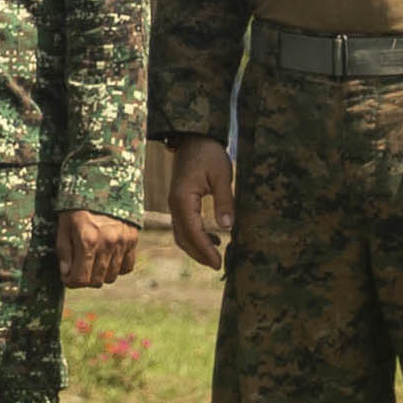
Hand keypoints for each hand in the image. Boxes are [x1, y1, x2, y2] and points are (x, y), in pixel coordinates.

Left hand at [57, 205, 140, 291]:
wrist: (102, 181)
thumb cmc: (78, 203)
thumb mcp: (64, 224)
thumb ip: (64, 251)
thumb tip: (66, 275)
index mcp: (87, 240)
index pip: (81, 279)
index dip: (70, 281)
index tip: (67, 276)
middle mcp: (107, 243)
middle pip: (96, 281)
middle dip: (84, 278)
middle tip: (78, 267)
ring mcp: (122, 242)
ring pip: (112, 277)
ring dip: (100, 273)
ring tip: (93, 260)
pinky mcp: (133, 239)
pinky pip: (127, 267)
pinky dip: (117, 267)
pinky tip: (107, 257)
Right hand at [162, 139, 236, 268]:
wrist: (193, 137)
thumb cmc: (209, 153)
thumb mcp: (222, 175)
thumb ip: (224, 201)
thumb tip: (228, 228)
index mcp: (183, 198)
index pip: (193, 232)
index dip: (205, 250)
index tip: (218, 263)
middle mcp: (174, 204)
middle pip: (183, 237)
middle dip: (199, 253)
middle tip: (217, 265)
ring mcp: (174, 203)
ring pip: (180, 233)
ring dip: (196, 247)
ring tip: (215, 256)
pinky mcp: (178, 201)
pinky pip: (182, 225)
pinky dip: (194, 236)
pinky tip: (212, 238)